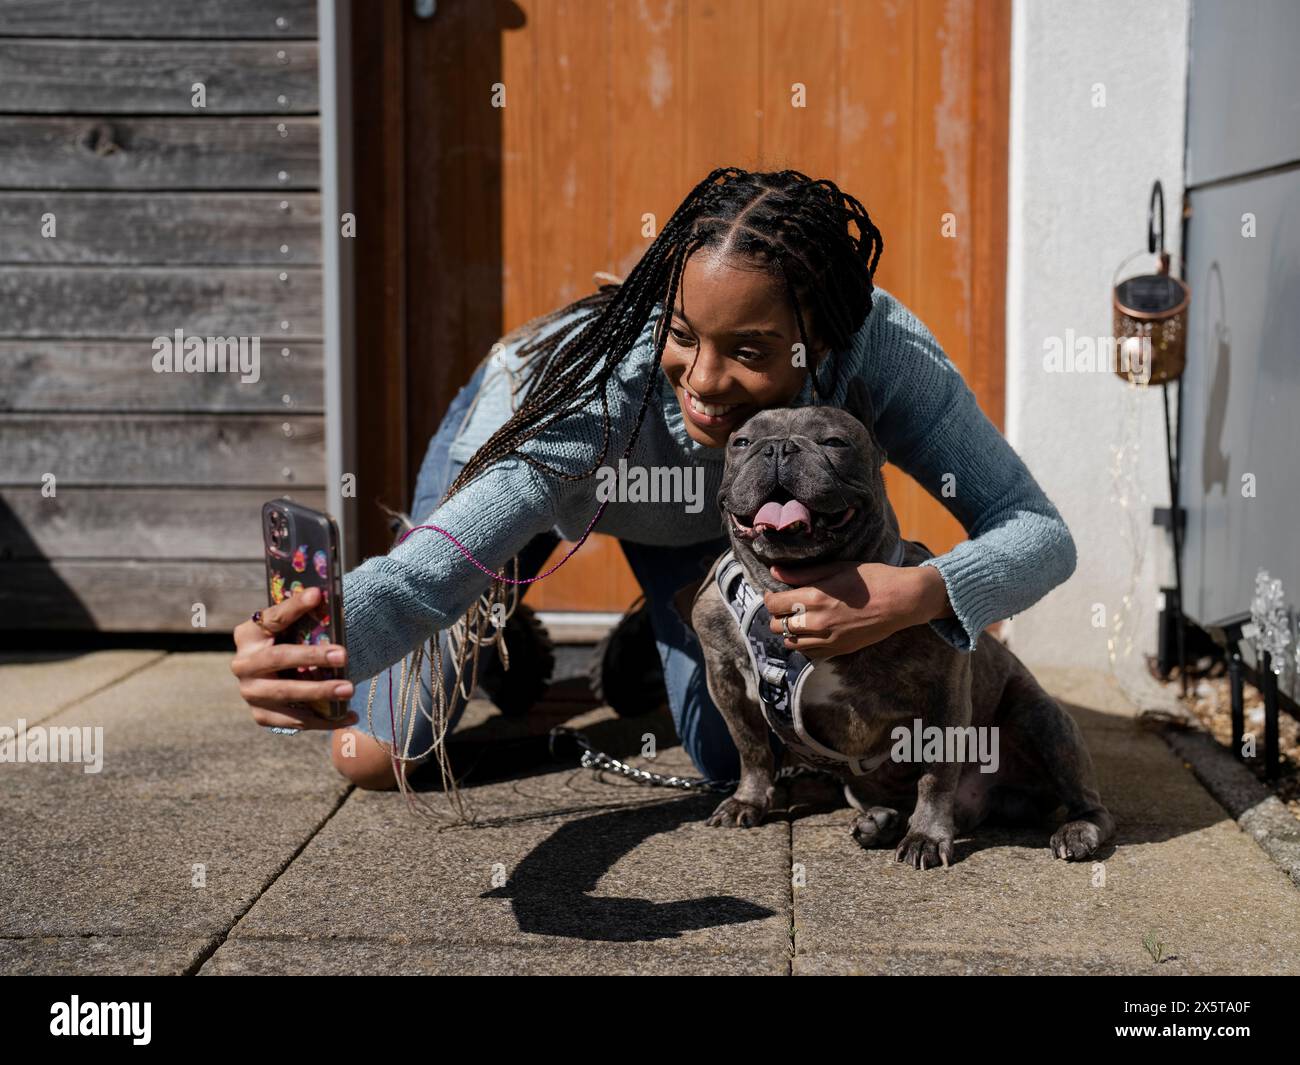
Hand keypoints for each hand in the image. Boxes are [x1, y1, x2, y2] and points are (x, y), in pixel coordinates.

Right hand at [230, 586, 358, 730]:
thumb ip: (299, 615)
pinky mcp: (261, 715)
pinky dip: (323, 720)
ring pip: (287, 693)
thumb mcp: (287, 628)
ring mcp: (250, 692)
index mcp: (248, 634)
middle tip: (343, 655)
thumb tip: (320, 594)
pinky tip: (349, 716)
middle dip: (312, 657)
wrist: (267, 679)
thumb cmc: (283, 644)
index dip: (295, 606)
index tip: (318, 595)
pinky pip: (295, 720)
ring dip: (320, 692)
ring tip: (349, 689)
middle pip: (280, 658)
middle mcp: (243, 664)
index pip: (274, 618)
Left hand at [763, 560, 950, 659]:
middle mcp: (818, 622)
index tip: (773, 593)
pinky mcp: (839, 650)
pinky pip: (809, 654)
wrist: (902, 601)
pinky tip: (812, 632)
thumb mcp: (836, 568)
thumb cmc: (871, 579)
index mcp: (815, 598)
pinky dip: (804, 644)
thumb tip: (775, 572)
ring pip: (791, 643)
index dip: (769, 597)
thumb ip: (803, 574)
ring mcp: (829, 639)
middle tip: (785, 606)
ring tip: (798, 619)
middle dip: (777, 615)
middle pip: (778, 626)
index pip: (774, 604)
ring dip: (789, 631)